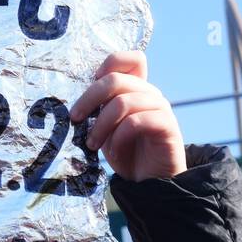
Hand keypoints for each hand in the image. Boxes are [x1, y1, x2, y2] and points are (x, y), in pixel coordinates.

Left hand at [70, 51, 185, 182]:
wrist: (148, 183)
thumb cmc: (125, 152)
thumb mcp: (106, 127)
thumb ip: (98, 108)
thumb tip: (74, 102)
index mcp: (136, 88)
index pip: (130, 59)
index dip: (108, 65)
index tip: (89, 84)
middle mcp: (150, 93)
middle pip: (116, 79)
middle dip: (89, 99)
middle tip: (75, 119)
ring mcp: (160, 108)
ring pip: (123, 102)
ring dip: (101, 124)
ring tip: (92, 144)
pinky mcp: (167, 126)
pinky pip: (137, 121)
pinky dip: (119, 136)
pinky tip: (113, 151)